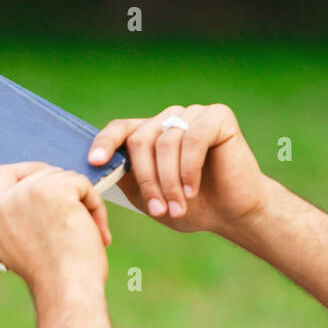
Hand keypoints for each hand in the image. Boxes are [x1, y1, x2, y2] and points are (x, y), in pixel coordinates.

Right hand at [0, 162, 110, 292]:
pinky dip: (96, 206)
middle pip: (40, 173)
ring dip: (83, 202)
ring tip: (90, 234)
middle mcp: (3, 202)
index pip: (3, 174)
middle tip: (78, 218)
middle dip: (64, 190)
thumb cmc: (52, 278)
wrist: (66, 290)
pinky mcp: (54, 188)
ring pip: (64, 178)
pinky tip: (97, 232)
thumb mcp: (20, 247)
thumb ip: (19, 218)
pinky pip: (83, 184)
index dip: (28, 172)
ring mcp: (27, 192)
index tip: (49, 182)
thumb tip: (41, 193)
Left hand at [88, 103, 266, 234]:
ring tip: (178, 208)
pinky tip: (192, 190)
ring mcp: (194, 114)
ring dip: (169, 182)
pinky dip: (188, 169)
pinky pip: (192, 139)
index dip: (104, 143)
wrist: (233, 213)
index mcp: (151, 134)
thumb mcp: (149, 197)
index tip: (94, 162)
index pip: (121, 129)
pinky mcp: (218, 116)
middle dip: (147, 180)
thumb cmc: (190, 207)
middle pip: (140, 140)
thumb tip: (95, 169)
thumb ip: (126, 178)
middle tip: (158, 210)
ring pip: (165, 142)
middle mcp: (170, 119)